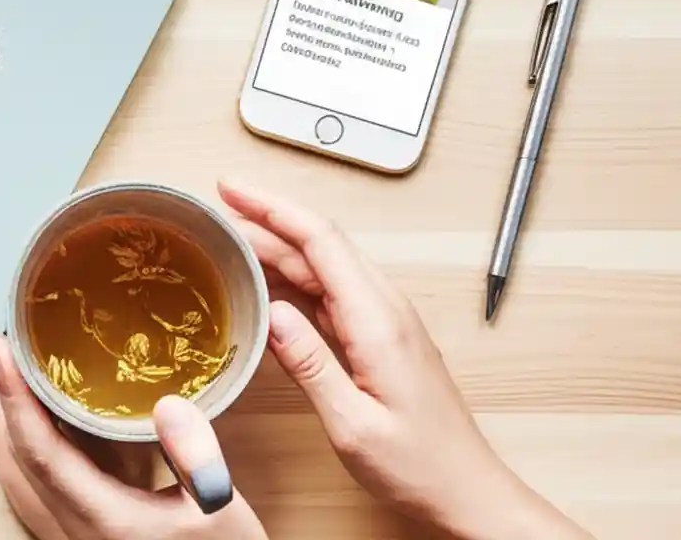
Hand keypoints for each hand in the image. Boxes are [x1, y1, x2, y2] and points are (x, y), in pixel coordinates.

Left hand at [0, 322, 267, 539]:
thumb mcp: (221, 509)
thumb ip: (197, 458)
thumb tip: (170, 403)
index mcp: (100, 517)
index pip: (39, 450)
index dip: (15, 397)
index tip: (0, 347)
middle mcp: (73, 526)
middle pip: (13, 455)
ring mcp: (73, 530)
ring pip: (17, 468)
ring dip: (3, 414)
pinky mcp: (83, 528)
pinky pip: (33, 477)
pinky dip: (22, 436)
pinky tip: (31, 414)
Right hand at [219, 179, 591, 539]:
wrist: (466, 491)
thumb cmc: (418, 466)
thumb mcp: (352, 424)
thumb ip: (310, 364)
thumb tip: (271, 313)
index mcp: (377, 320)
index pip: (319, 240)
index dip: (271, 207)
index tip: (231, 189)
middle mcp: (384, 309)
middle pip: (319, 245)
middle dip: (265, 221)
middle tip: (214, 218)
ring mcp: (385, 321)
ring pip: (324, 266)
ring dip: (278, 248)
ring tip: (229, 245)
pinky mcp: (381, 337)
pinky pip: (332, 293)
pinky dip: (294, 279)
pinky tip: (268, 286)